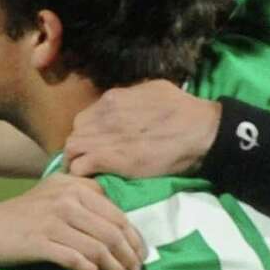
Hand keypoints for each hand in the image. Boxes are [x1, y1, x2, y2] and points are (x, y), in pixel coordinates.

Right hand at [0, 173, 144, 269]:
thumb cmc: (25, 214)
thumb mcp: (55, 192)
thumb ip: (85, 194)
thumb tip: (118, 216)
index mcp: (75, 187)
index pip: (117, 216)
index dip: (134, 240)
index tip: (140, 257)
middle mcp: (66, 201)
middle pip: (112, 234)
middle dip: (129, 258)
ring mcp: (53, 221)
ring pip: (98, 249)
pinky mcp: (41, 242)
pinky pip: (76, 260)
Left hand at [65, 81, 220, 178]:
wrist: (198, 130)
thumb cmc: (183, 109)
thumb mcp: (153, 90)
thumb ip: (132, 96)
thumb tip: (126, 101)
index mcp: (113, 98)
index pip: (86, 117)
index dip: (90, 132)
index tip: (97, 143)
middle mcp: (102, 115)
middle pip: (76, 132)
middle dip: (80, 146)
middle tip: (91, 159)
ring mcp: (103, 137)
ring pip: (71, 149)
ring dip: (76, 160)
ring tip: (87, 172)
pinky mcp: (109, 159)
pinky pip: (79, 167)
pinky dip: (81, 174)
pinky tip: (92, 179)